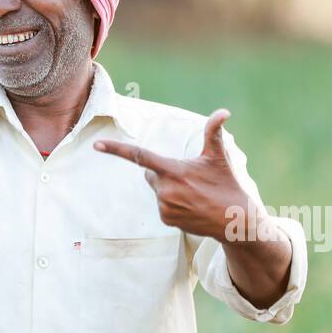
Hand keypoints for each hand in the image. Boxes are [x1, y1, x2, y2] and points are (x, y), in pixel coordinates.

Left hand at [94, 109, 272, 241]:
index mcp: (173, 171)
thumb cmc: (226, 185)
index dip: (116, 149)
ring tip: (194, 194)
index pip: (140, 156)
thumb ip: (214, 132)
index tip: (97, 145)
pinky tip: (191, 206)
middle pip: (150, 173)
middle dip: (163, 172)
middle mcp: (165, 190)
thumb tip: (223, 111)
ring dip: (169, 189)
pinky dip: (172, 203)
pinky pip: (162, 205)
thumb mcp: (218, 157)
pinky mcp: (167, 220)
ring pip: (157, 190)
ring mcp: (165, 207)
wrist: (234, 220)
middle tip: (189, 178)